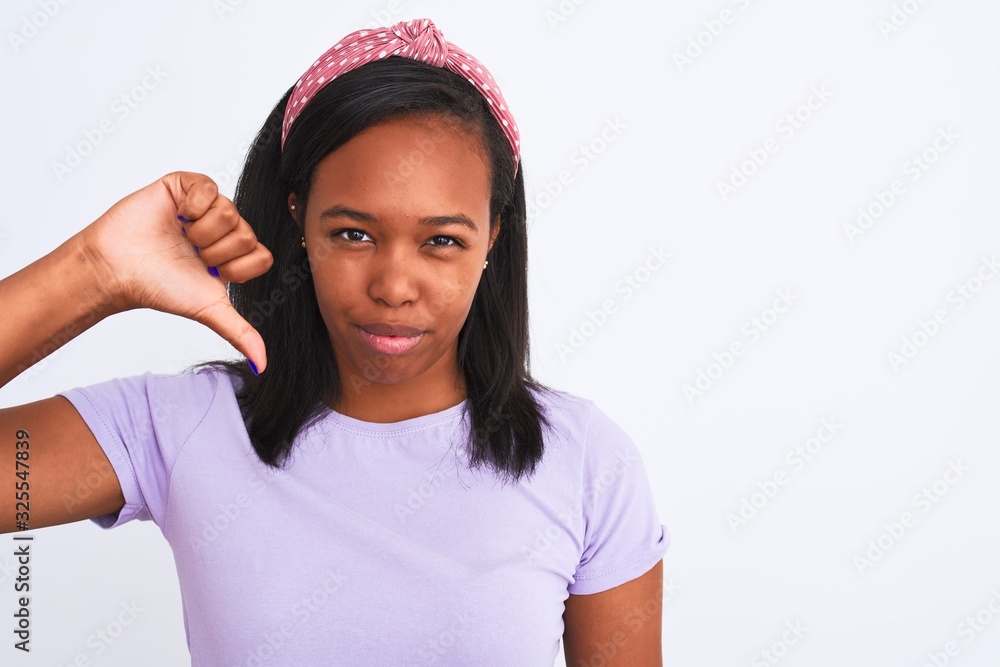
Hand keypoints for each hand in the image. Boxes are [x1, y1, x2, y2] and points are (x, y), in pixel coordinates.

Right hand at [83, 171, 272, 372]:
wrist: (118, 269)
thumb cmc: (158, 287)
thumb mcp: (208, 310)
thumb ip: (240, 332)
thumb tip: (263, 366)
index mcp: (232, 254)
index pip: (262, 256)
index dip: (238, 267)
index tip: (213, 273)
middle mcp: (223, 229)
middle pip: (248, 234)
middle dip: (216, 252)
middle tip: (192, 255)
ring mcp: (205, 206)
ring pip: (231, 212)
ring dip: (202, 231)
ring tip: (181, 237)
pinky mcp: (186, 186)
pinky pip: (210, 188)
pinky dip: (193, 206)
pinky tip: (177, 216)